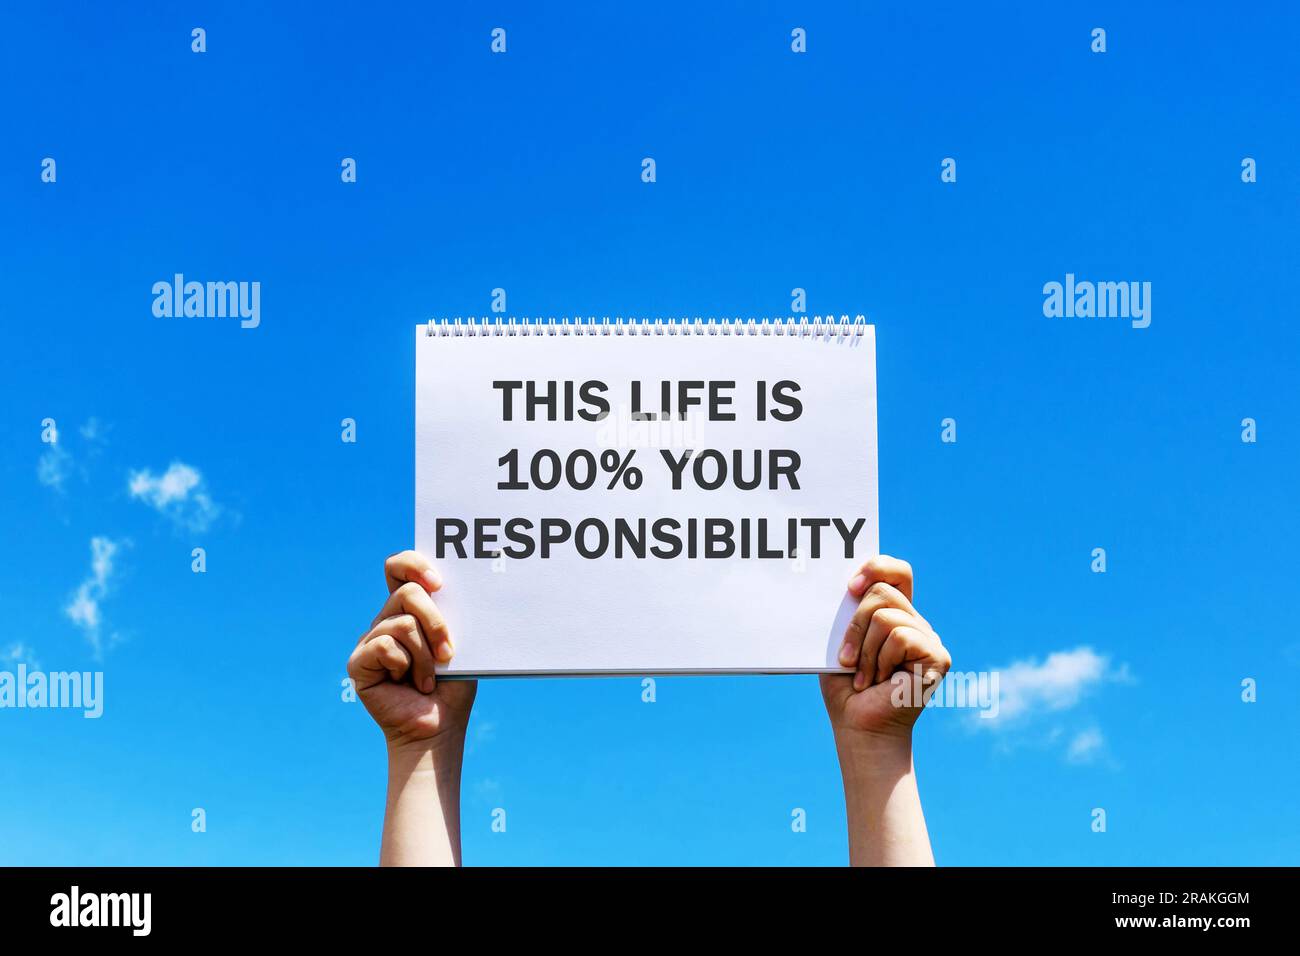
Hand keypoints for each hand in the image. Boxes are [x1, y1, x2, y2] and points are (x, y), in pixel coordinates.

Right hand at [347, 550, 476, 750]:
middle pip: (407, 593)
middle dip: (436, 622)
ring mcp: (370, 640)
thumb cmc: (453, 686)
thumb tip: (456, 589)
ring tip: (429, 679)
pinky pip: (385, 646)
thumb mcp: (459, 643)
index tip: (439, 583)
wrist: (439, 726)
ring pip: (403, 624)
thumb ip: (450, 615)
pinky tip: (406, 683)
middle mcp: (387, 620)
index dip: (414, 564)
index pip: (398, 568)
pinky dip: (405, 666)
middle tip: (448, 652)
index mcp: (409, 610)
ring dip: (426, 657)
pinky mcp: (359, 662)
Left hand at [819, 555, 949, 743]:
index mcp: (895, 615)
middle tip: (846, 658)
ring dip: (864, 650)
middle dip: (854, 624)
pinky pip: (899, 637)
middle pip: (883, 592)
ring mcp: (930, 639)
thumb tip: (846, 585)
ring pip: (886, 616)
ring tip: (865, 676)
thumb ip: (848, 612)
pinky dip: (879, 659)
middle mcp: (916, 623)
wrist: (858, 726)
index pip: (897, 572)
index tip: (851, 586)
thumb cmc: (846, 687)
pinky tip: (879, 681)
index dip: (877, 567)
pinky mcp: (937, 657)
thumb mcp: (840, 642)